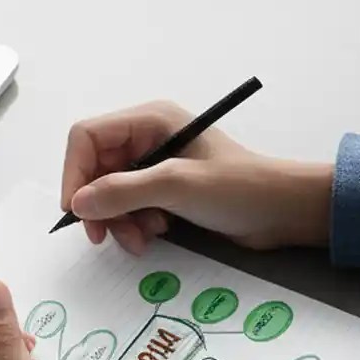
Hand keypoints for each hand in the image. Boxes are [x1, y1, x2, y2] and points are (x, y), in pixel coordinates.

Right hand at [60, 101, 334, 253]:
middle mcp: (146, 138)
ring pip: (108, 193)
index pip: (87, 137)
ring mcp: (153, 165)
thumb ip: (122, 192)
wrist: (284, 211)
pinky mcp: (162, 190)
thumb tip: (77, 204)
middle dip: (98, 204)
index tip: (77, 210)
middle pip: (93, 168)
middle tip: (102, 236)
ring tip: (140, 239)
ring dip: (117, 220)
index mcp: (149, 120)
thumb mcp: (177, 186)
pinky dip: (132, 224)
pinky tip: (153, 235)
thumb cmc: (239, 188)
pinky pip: (127, 206)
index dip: (75, 173)